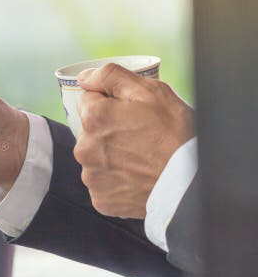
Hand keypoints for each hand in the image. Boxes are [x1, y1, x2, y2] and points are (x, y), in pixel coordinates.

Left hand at [75, 63, 194, 218]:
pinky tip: (136, 177)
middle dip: (109, 129)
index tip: (130, 112)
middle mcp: (84, 148)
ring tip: (140, 158)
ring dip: (111, 156)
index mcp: (93, 118)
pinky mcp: (100, 199)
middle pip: (90, 131)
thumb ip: (111, 76)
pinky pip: (103, 183)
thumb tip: (85, 77)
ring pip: (95, 158)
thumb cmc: (176, 135)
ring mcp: (91, 176)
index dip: (109, 103)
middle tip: (140, 136)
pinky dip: (116, 180)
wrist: (191, 183)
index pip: (88, 100)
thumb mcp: (151, 92)